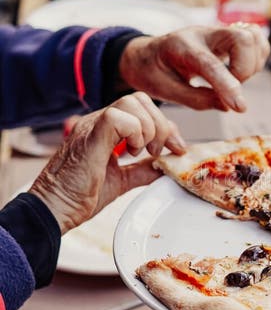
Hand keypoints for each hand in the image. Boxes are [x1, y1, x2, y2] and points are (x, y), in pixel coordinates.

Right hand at [29, 92, 185, 233]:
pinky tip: (130, 152)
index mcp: (105, 129)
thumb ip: (142, 170)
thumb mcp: (120, 181)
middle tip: (158, 152)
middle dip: (161, 125)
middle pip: (140, 100)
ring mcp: (92, 126)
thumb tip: (165, 167)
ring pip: (132, 103)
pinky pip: (118, 117)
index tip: (177, 148)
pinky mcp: (89, 136)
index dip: (166, 125)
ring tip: (142, 153)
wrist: (54, 210)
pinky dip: (134, 132)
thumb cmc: (78, 196)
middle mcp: (98, 121)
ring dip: (148, 129)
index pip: (142, 109)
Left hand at [118, 25, 269, 112]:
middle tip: (230, 89)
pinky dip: (257, 59)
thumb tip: (227, 106)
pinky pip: (256, 41)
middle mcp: (204, 34)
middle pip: (243, 39)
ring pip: (254, 38)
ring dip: (253, 65)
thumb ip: (196, 99)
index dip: (228, 85)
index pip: (211, 63)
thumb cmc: (153, 72)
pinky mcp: (229, 37)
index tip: (240, 108)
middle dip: (245, 70)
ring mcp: (219, 32)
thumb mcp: (164, 90)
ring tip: (234, 80)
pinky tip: (240, 71)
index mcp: (181, 46)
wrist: (148, 54)